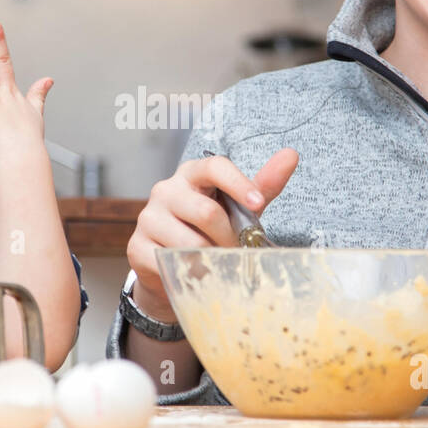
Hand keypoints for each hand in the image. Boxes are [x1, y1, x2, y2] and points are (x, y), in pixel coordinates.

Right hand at [127, 149, 298, 320]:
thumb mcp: (238, 209)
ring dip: (211, 260)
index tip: (257, 204)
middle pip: (206, 212)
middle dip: (228, 238)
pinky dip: (191, 272)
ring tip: (216, 264)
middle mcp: (165, 189)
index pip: (214, 166)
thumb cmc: (210, 230)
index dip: (238, 183)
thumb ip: (263, 186)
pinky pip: (170, 262)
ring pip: (190, 243)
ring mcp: (148, 218)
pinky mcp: (137, 246)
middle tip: (236, 252)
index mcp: (192, 174)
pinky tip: (194, 272)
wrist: (172, 266)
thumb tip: (291, 154)